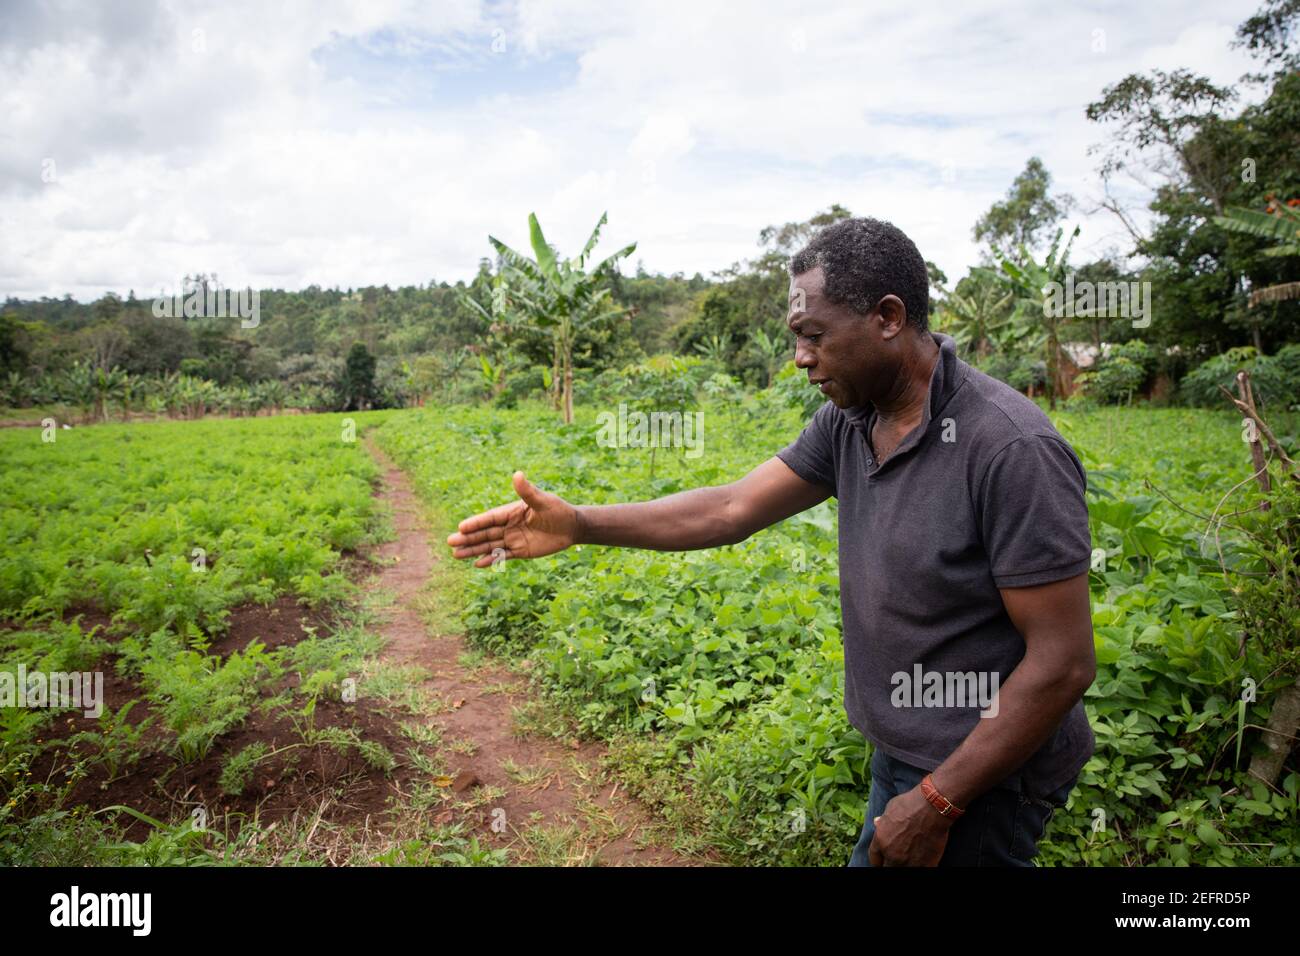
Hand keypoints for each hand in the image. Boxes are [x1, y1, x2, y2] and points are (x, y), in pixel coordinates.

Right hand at [446, 471, 580, 567]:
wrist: (572, 527)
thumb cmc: (558, 510)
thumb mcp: (543, 500)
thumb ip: (528, 491)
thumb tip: (517, 474)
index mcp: (511, 512)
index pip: (489, 518)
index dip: (475, 523)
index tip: (461, 527)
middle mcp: (509, 525)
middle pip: (485, 533)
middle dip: (468, 538)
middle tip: (450, 542)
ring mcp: (513, 539)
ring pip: (489, 546)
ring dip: (473, 550)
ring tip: (456, 555)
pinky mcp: (520, 551)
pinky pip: (502, 556)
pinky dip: (490, 560)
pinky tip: (477, 564)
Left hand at [867, 785, 952, 866]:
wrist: (933, 807)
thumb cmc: (911, 803)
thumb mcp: (891, 808)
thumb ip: (884, 820)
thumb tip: (877, 823)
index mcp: (881, 840)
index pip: (874, 858)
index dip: (879, 859)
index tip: (883, 858)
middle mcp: (892, 854)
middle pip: (886, 867)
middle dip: (889, 863)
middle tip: (895, 860)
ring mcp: (909, 861)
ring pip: (901, 871)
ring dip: (904, 866)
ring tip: (909, 861)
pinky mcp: (925, 865)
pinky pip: (920, 871)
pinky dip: (920, 867)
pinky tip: (921, 863)